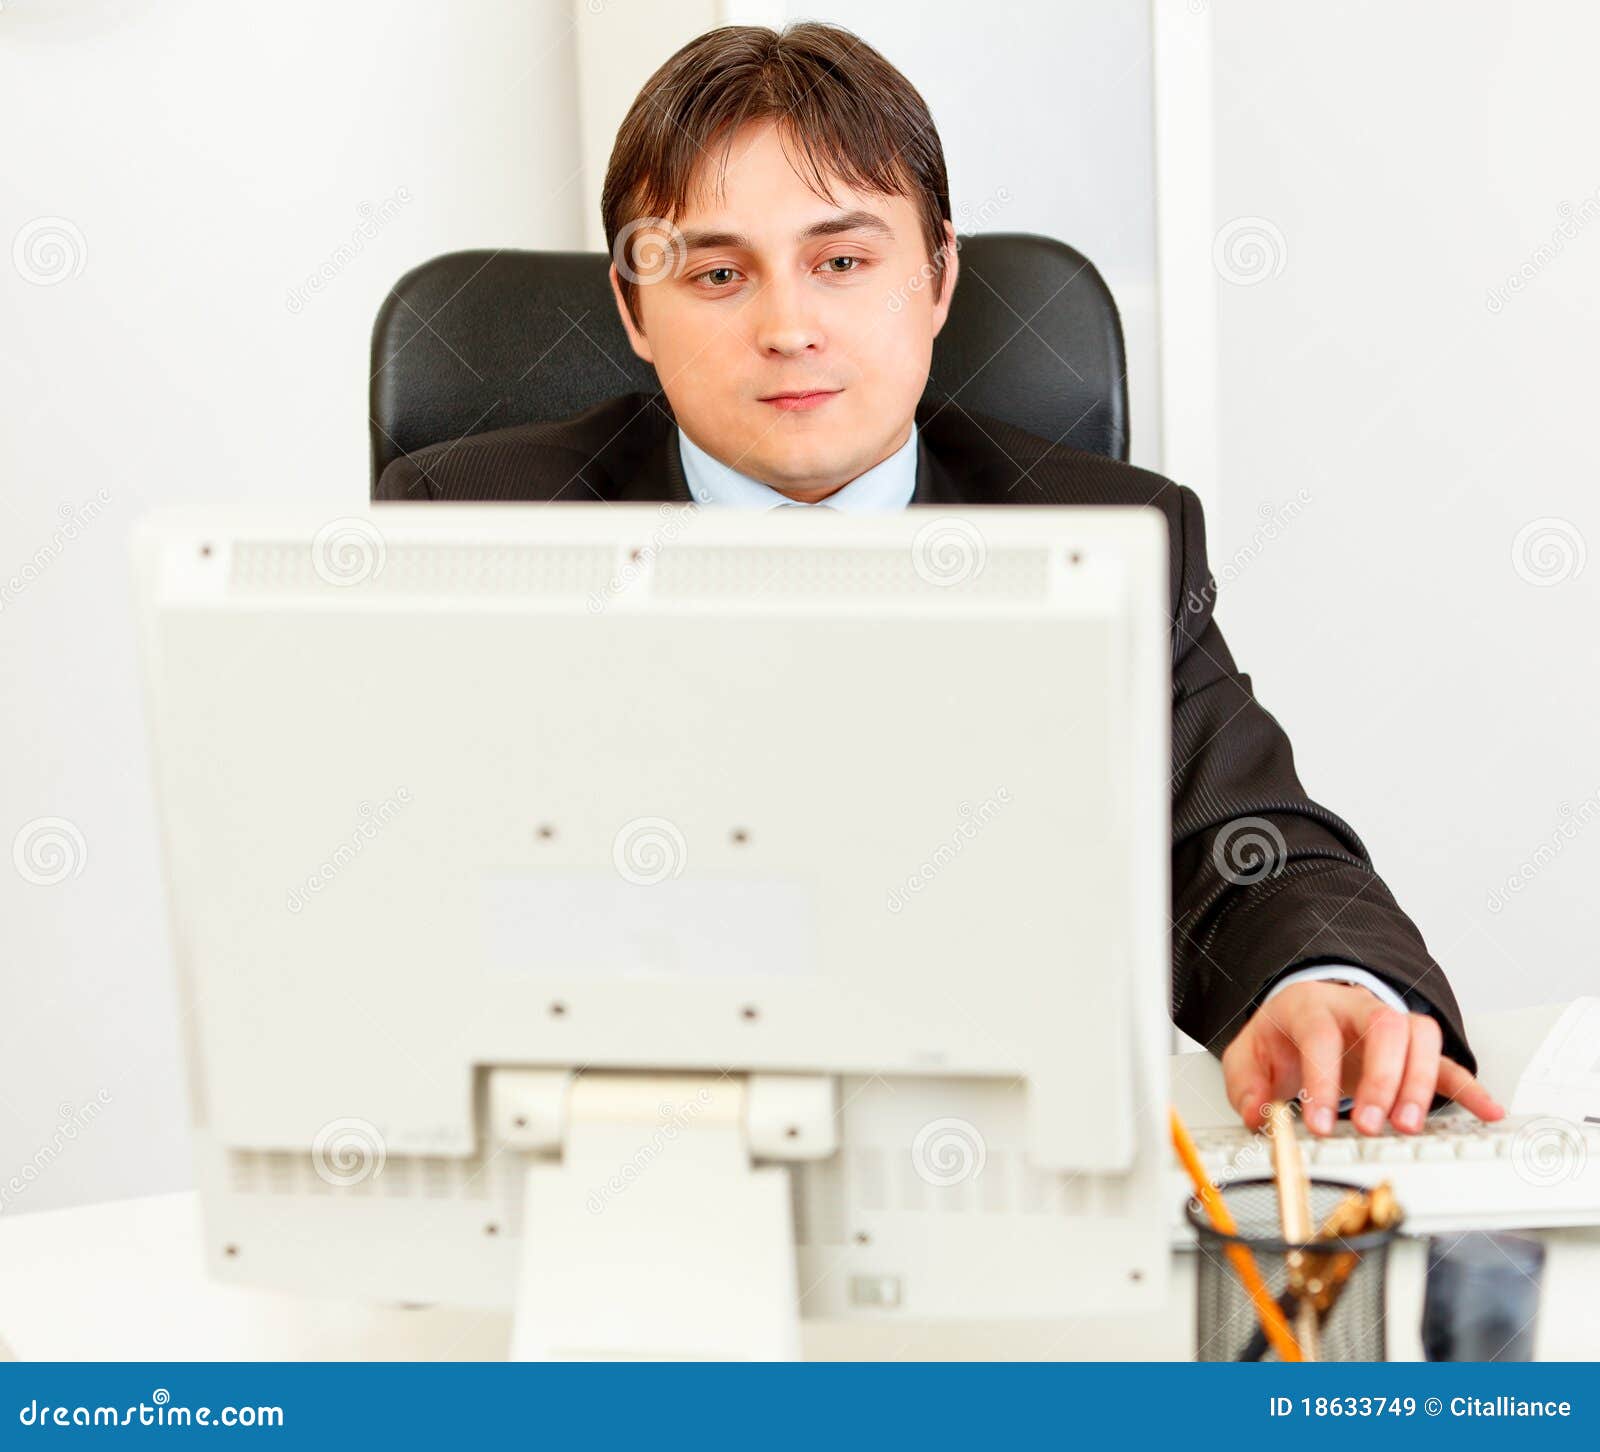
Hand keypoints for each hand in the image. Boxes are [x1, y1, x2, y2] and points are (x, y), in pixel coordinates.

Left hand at [1222, 981, 1505, 1135]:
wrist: (1302, 1012)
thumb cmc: (1281, 1036)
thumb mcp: (1248, 1055)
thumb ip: (1246, 1087)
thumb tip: (1259, 1117)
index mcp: (1311, 1007)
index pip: (1321, 1035)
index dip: (1322, 1080)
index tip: (1320, 1124)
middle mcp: (1355, 1008)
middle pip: (1383, 1026)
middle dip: (1382, 1079)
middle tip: (1371, 1125)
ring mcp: (1390, 1026)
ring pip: (1419, 1035)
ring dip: (1419, 1082)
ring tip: (1408, 1125)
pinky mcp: (1412, 1051)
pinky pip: (1446, 1062)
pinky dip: (1469, 1086)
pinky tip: (1486, 1110)